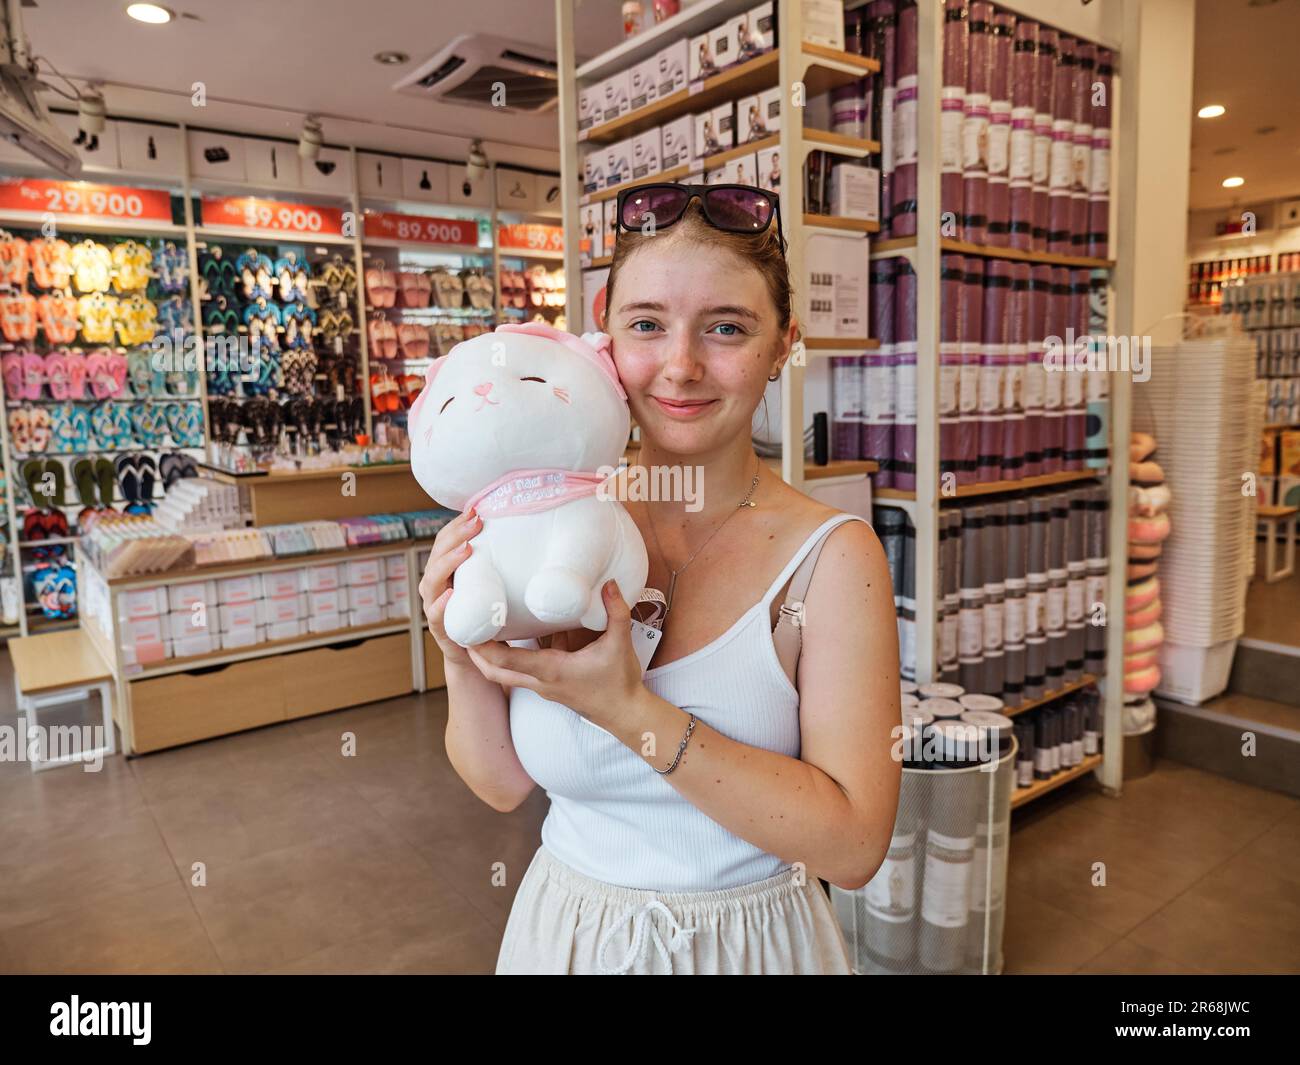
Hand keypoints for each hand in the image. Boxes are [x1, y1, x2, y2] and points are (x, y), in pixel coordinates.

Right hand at [418, 507, 481, 668]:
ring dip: (447, 563)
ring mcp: (435, 607)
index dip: (457, 524)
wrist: (477, 656)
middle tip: (475, 522)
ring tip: (466, 550)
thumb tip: (527, 534)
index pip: (445, 540)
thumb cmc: (486, 615)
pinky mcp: (442, 630)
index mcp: (446, 571)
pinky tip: (451, 594)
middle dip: (455, 536)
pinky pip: (437, 616)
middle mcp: (436, 586)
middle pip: (437, 554)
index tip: (475, 509)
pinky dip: (442, 605)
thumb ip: (497, 565)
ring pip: (431, 581)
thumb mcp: (491, 585)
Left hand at [467, 580, 644, 729]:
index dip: (483, 645)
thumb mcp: (620, 644)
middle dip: (474, 652)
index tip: (469, 625)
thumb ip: (615, 611)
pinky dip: (507, 659)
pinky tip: (511, 638)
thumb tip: (609, 583)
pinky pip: (518, 674)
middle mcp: (540, 681)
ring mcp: (542, 687)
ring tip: (476, 631)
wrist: (625, 715)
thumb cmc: (620, 684)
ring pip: (502, 675)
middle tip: (462, 626)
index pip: (506, 660)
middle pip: (493, 672)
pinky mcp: (548, 687)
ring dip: (486, 657)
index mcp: (551, 670)